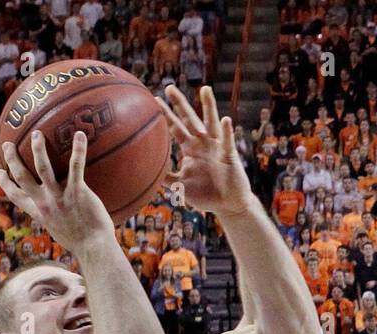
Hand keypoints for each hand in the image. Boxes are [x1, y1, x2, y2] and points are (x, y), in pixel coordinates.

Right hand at [0, 130, 114, 250]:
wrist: (94, 249)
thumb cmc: (81, 242)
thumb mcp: (59, 231)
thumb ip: (54, 218)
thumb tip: (57, 214)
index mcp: (39, 212)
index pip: (15, 196)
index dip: (5, 183)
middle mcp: (45, 203)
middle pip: (22, 177)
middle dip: (12, 159)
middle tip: (9, 144)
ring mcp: (60, 197)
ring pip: (43, 168)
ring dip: (38, 149)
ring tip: (36, 134)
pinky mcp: (78, 192)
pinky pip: (76, 166)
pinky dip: (78, 149)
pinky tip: (80, 134)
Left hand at [158, 85, 254, 216]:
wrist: (228, 204)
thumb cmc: (205, 195)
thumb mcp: (181, 187)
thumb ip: (167, 178)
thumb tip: (147, 176)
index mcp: (191, 148)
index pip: (175, 128)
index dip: (166, 115)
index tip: (153, 100)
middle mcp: (203, 142)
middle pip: (189, 119)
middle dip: (179, 104)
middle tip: (169, 87)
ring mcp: (216, 146)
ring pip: (211, 122)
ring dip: (208, 106)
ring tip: (205, 89)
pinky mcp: (229, 154)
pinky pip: (227, 141)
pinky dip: (227, 131)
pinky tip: (225, 120)